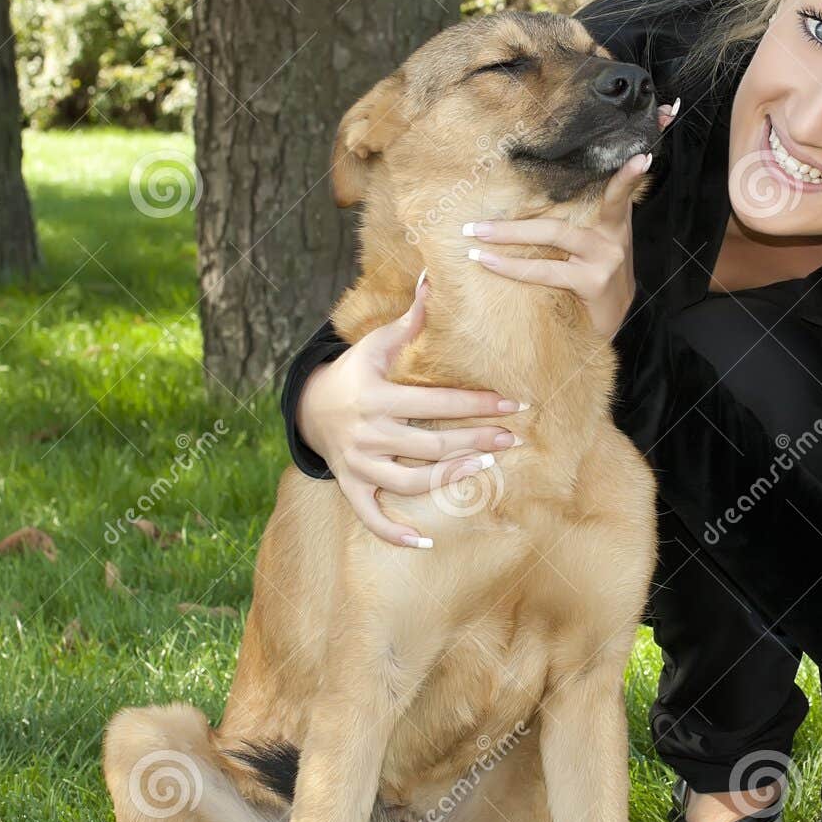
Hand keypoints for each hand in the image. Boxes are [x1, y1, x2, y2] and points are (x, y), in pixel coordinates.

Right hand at [297, 272, 527, 548]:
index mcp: (376, 397)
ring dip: (447, 479)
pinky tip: (423, 542)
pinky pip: (370, 516)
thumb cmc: (354, 371)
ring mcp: (358, 465)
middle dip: (474, 442)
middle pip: (429, 445)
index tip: (513, 404)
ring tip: (484, 470)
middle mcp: (366, 434)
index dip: (477, 403)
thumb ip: (410, 320)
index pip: (435, 401)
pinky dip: (393, 532)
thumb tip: (433, 278)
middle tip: (511, 439)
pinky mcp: (351, 486)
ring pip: (407, 481)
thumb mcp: (376, 344)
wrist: (308, 405)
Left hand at [462, 148, 656, 339]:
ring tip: (475, 235)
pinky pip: (546, 271)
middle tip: (475, 223)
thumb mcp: (600, 246)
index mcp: (614, 224)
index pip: (619, 195)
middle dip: (514, 222)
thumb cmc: (598, 278)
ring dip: (507, 235)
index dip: (627, 177)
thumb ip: (585, 222)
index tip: (640, 157)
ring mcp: (603, 260)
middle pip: (560, 219)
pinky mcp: (593, 282)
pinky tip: (489, 262)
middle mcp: (612, 238)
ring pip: (551, 236)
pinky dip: (512, 266)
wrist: (611, 320)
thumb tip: (537, 200)